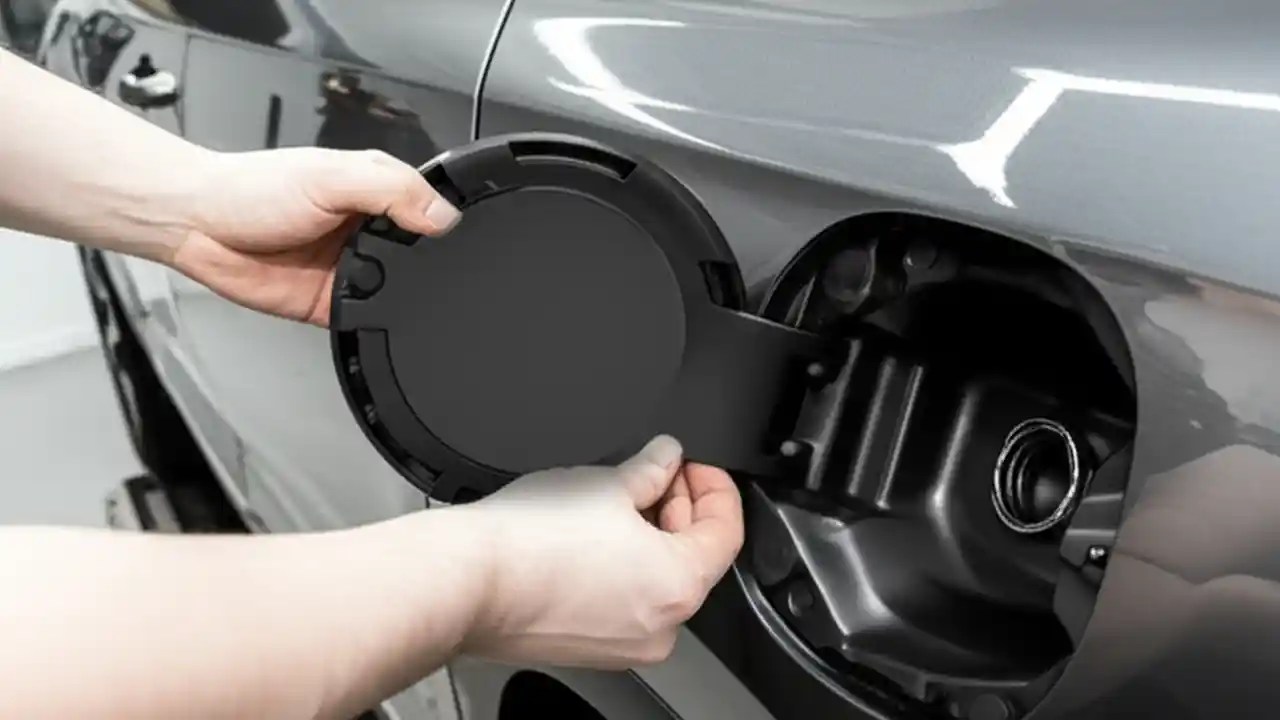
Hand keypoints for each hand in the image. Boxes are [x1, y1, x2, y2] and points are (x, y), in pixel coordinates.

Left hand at [171, 148, 459, 325]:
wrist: (198, 226)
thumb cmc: (251, 189)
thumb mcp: (329, 175)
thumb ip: (389, 189)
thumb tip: (441, 215)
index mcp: (376, 191)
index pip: (431, 206)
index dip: (446, 220)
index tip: (454, 234)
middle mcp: (368, 231)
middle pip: (422, 255)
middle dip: (426, 265)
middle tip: (413, 264)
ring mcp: (352, 270)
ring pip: (399, 292)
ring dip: (400, 295)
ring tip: (382, 283)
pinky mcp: (333, 304)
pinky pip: (367, 320)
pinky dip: (373, 323)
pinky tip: (368, 312)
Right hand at [456, 436, 743, 668]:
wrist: (467, 581)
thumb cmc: (530, 541)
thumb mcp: (607, 482)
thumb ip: (652, 467)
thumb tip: (666, 458)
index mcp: (680, 587)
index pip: (726, 532)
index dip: (715, 487)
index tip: (696, 466)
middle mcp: (661, 628)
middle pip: (693, 558)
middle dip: (678, 508)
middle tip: (656, 472)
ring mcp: (625, 645)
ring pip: (658, 581)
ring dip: (650, 536)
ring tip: (616, 498)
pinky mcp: (590, 647)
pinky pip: (625, 602)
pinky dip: (622, 567)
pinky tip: (594, 535)